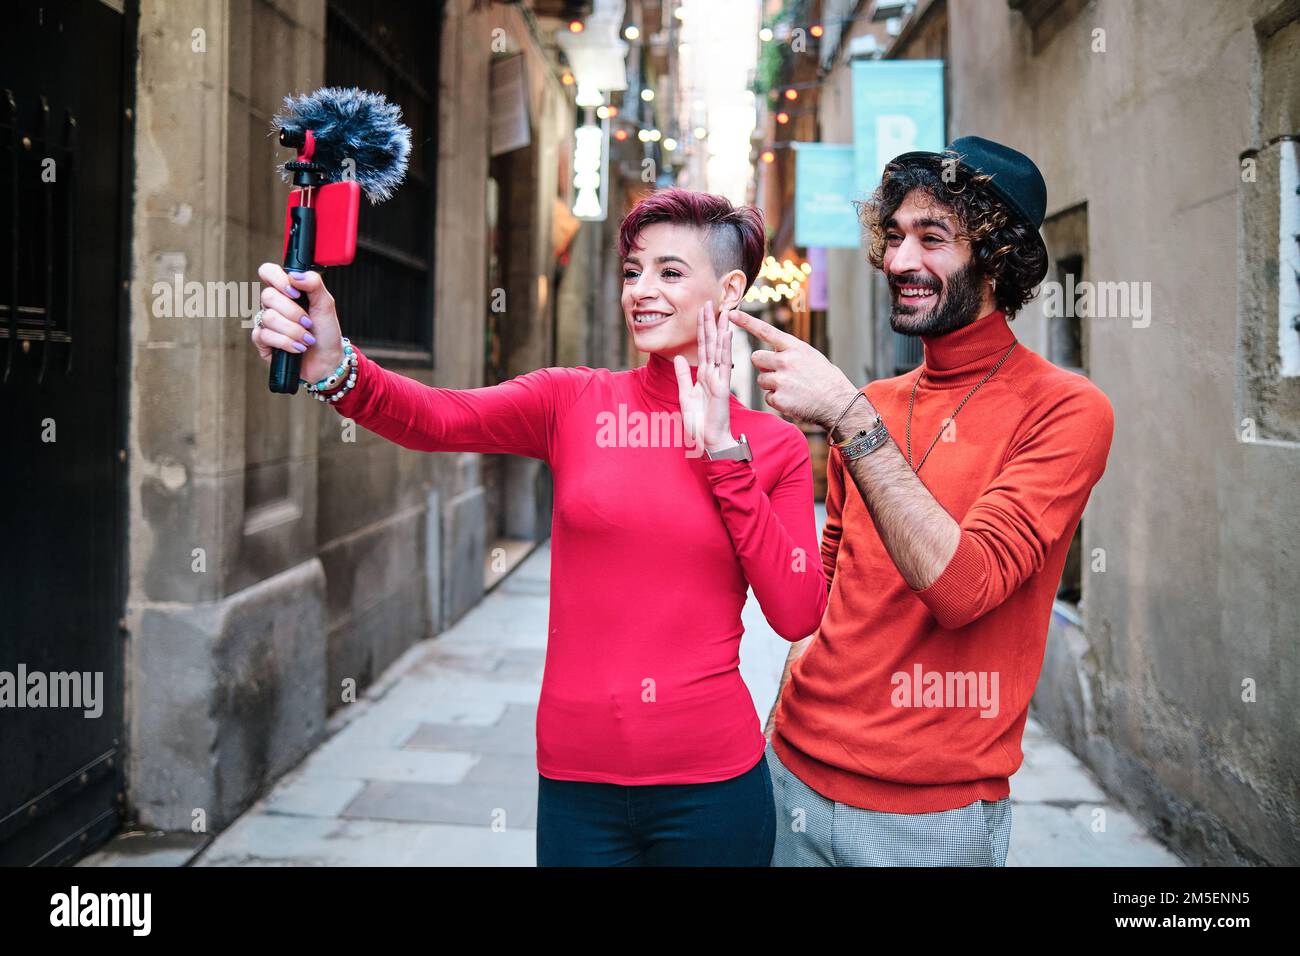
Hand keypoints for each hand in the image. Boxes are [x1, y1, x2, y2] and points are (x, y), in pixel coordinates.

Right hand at [251, 263, 344, 383]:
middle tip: (308, 322)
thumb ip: (314, 284)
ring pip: (268, 318)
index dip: (278, 279)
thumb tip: (295, 275)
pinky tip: (298, 348)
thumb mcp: (326, 304)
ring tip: (307, 338)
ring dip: (293, 330)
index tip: (295, 293)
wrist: (328, 360)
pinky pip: (264, 336)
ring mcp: (266, 322)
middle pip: (268, 296)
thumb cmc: (326, 331)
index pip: (268, 272)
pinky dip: (286, 343)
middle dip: (293, 312)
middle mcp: (273, 305)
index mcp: (286, 291)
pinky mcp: (262, 341)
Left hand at [674, 300, 735, 451]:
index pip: (703, 347)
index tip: (702, 311)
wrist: (709, 440)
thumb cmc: (700, 421)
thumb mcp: (685, 394)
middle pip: (711, 344)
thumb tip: (678, 358)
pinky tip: (727, 334)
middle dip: (710, 323)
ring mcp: (719, 379)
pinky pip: (723, 365)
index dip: (702, 329)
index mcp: (704, 375)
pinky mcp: (721, 388)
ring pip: (719, 350)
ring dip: (720, 330)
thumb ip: (683, 376)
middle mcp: (713, 374)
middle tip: (711, 302)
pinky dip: (725, 349)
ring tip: (722, 312)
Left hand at [727, 311, 859, 427]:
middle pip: (756, 358)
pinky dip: (777, 400)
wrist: (838, 403)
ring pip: (761, 379)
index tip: (730, 313)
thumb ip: (788, 353)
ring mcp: (781, 380)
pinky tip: (793, 400)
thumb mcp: (810, 356)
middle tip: (781, 373)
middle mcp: (785, 361)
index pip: (766, 331)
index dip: (746, 321)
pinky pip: (767, 397)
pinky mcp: (779, 398)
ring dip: (771, 385)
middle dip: (763, 365)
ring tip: (792, 388)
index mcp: (794, 347)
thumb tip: (763, 358)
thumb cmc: (825, 379)